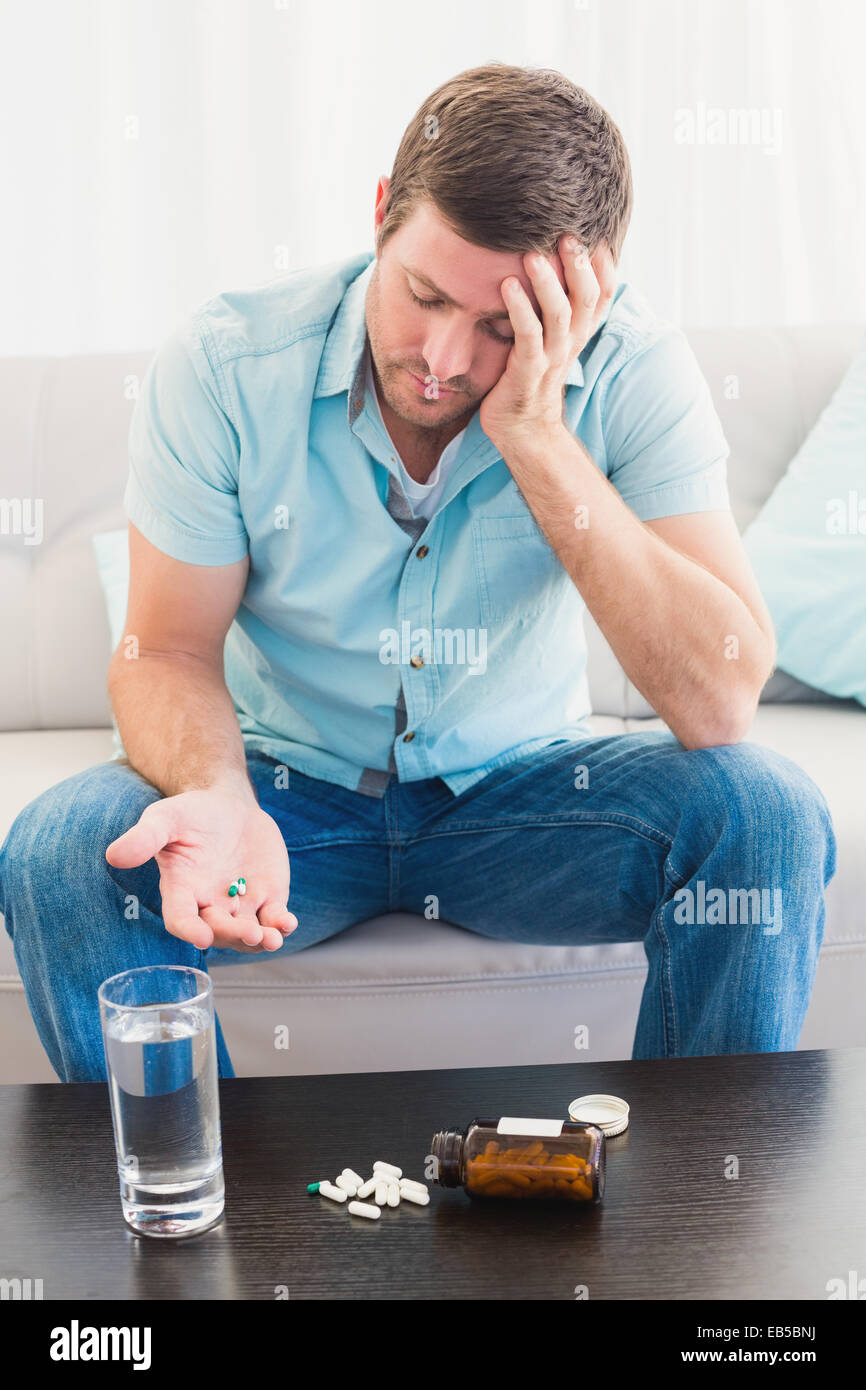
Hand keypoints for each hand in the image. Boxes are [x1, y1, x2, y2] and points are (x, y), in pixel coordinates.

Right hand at [105, 789, 297, 952]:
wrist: (227, 807)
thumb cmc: (190, 815)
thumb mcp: (164, 819)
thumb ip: (144, 838)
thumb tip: (114, 855)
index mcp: (181, 891)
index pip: (181, 919)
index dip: (189, 931)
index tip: (201, 937)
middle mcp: (210, 905)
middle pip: (219, 930)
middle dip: (233, 934)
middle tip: (249, 933)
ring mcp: (240, 904)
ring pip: (249, 931)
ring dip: (261, 939)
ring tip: (272, 938)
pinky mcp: (267, 897)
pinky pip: (274, 918)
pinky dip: (281, 924)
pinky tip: (287, 923)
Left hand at [479, 235, 616, 448]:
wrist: (521, 431)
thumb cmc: (527, 378)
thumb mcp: (546, 341)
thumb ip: (551, 310)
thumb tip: (544, 267)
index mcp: (577, 334)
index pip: (602, 296)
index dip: (604, 267)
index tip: (596, 235)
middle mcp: (570, 344)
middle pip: (586, 299)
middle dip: (579, 266)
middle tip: (566, 234)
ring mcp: (551, 359)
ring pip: (560, 315)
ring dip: (548, 283)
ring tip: (532, 255)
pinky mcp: (527, 372)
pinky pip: (529, 337)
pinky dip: (520, 309)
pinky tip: (508, 286)